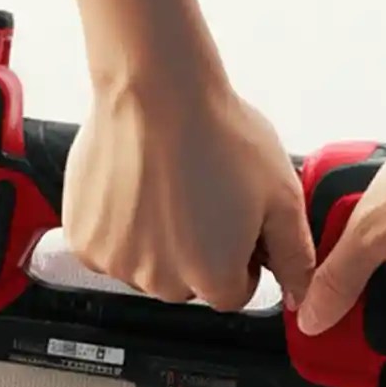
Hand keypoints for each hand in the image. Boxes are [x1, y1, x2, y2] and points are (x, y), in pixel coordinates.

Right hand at [62, 79, 314, 309]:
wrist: (157, 90)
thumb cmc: (218, 134)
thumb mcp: (282, 197)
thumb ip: (295, 256)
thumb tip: (301, 296)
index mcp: (213, 277)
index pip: (234, 293)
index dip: (242, 258)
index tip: (236, 224)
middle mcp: (161, 281)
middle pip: (188, 284)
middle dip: (200, 251)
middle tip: (203, 197)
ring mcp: (117, 262)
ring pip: (147, 267)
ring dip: (158, 241)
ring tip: (169, 188)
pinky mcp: (84, 239)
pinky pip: (110, 248)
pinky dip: (122, 228)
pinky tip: (136, 189)